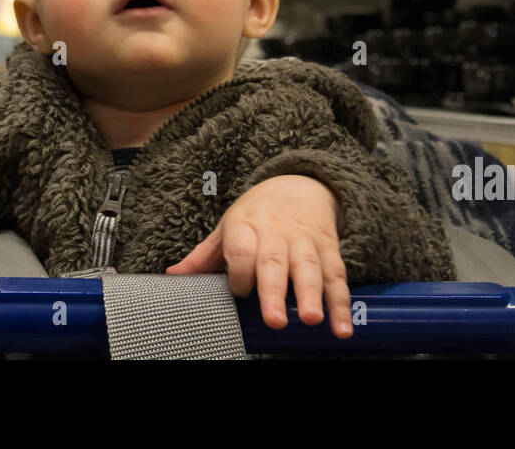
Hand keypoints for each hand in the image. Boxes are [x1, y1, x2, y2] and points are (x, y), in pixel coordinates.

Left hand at [166, 174, 351, 338]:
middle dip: (275, 292)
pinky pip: (336, 277)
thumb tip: (173, 275)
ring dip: (312, 295)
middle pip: (274, 263)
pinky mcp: (328, 249)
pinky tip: (341, 327)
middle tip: (275, 320)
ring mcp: (305, 241)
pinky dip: (341, 303)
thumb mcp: (228, 227)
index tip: (240, 292)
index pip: (240, 248)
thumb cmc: (256, 215)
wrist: (299, 186)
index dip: (239, 271)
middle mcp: (276, 233)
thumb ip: (204, 256)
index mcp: (246, 226)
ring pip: (309, 269)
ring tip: (312, 319)